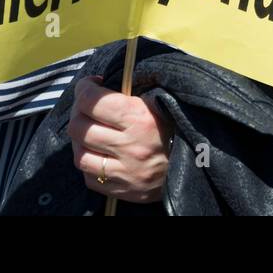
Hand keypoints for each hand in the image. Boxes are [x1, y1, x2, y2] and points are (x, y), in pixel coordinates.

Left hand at [68, 76, 170, 204]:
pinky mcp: (121, 191)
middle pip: (79, 128)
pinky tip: (99, 154)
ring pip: (79, 155)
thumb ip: (133, 90)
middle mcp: (129, 146)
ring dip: (80, 141)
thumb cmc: (174, 128)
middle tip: (86, 108)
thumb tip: (103, 81)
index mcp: (140, 118)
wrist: (194, 166)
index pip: (93, 101)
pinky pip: (90, 177)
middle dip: (78, 113)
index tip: (90, 85)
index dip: (84, 88)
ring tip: (89, 132)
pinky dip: (90, 164)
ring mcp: (124, 172)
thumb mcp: (159, 102)